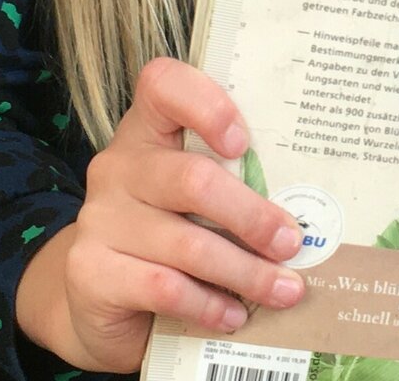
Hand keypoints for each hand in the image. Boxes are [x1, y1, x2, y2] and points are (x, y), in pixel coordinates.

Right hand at [16, 58, 305, 373]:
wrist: (94, 298)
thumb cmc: (165, 235)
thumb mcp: (192, 201)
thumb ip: (232, 188)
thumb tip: (307, 216)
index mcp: (146, 132)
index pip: (163, 84)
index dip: (207, 105)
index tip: (244, 142)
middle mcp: (118, 167)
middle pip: (193, 179)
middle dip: (253, 216)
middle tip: (292, 243)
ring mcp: (100, 218)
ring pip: (187, 244)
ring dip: (246, 272)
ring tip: (284, 290)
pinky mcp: (91, 271)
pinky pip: (165, 287)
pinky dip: (209, 304)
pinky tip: (235, 315)